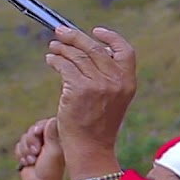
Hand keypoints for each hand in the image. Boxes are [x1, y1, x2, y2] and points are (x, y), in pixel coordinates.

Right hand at [15, 117, 64, 179]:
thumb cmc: (50, 168)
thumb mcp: (53, 150)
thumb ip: (52, 134)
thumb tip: (53, 119)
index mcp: (56, 138)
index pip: (44, 124)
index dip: (38, 127)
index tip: (37, 132)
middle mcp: (46, 141)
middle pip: (31, 130)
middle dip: (31, 141)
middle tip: (36, 152)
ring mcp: (36, 146)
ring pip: (23, 139)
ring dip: (26, 150)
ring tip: (32, 160)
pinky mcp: (26, 152)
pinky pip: (18, 147)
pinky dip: (21, 155)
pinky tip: (27, 163)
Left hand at [44, 26, 135, 175]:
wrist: (90, 148)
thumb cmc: (97, 125)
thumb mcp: (113, 99)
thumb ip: (108, 77)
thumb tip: (87, 50)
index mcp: (128, 83)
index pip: (125, 51)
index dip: (111, 37)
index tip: (95, 31)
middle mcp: (116, 81)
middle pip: (94, 48)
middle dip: (75, 36)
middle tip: (60, 32)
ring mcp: (98, 85)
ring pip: (76, 56)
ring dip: (61, 48)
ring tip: (53, 48)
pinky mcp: (79, 89)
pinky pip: (64, 65)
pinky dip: (55, 60)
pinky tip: (50, 60)